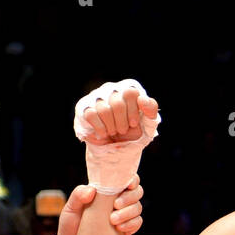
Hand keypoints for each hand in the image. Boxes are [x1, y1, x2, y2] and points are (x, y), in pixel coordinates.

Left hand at [56, 173, 143, 234]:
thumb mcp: (70, 209)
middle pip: (137, 191)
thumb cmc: (71, 225)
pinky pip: (137, 222)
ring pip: (138, 207)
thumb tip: (92, 190)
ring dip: (129, 212)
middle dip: (129, 197)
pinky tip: (119, 228)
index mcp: (106, 191)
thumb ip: (78, 196)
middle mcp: (118, 200)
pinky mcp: (127, 229)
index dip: (131, 179)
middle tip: (116, 205)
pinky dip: (131, 224)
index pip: (125, 179)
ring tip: (113, 220)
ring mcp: (124, 215)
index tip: (127, 185)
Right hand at [74, 79, 159, 193]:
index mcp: (129, 88)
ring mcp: (97, 96)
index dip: (133, 111)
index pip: (130, 93)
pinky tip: (104, 133)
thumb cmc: (133, 131)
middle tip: (123, 130)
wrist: (116, 145)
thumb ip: (151, 110)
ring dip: (111, 127)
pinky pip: (91, 115)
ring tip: (113, 131)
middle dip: (122, 123)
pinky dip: (100, 128)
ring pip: (104, 110)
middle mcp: (112, 88)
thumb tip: (142, 99)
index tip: (133, 124)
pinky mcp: (84, 106)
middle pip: (117, 103)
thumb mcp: (148, 124)